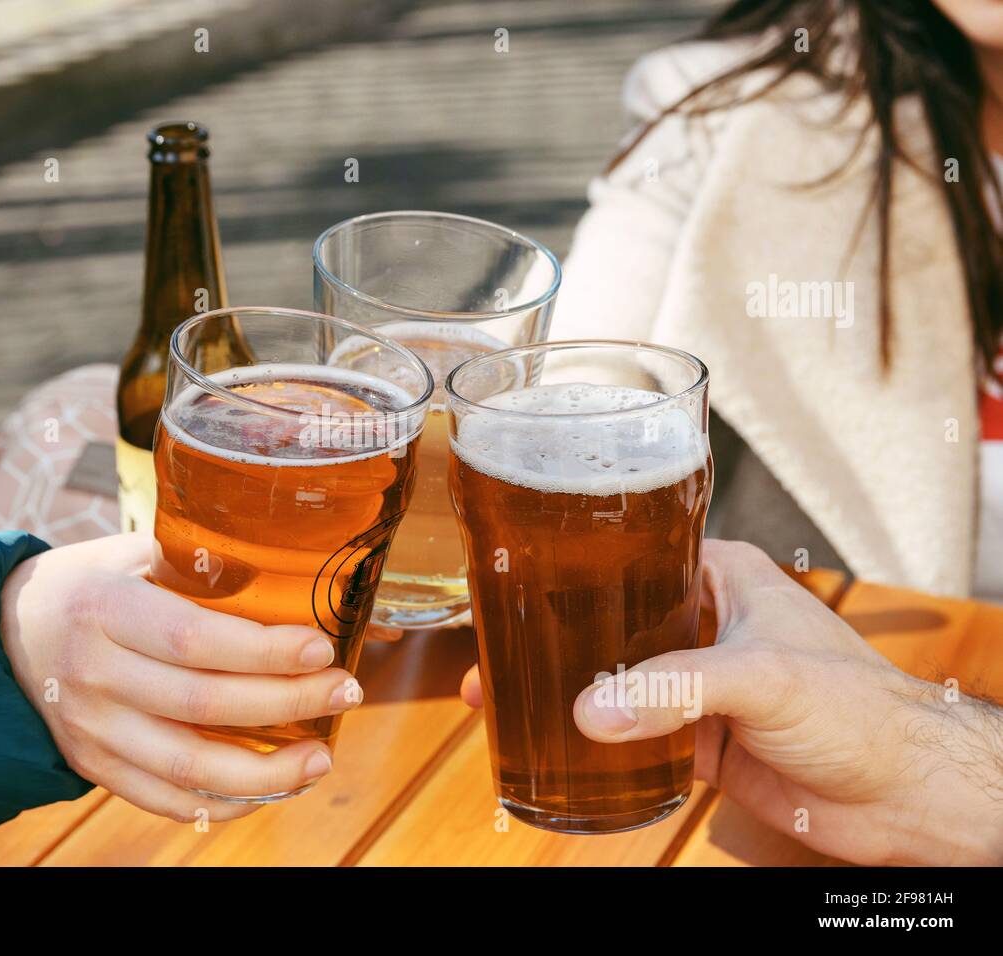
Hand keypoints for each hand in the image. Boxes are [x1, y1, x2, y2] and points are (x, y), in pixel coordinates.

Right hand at [0, 534, 361, 822]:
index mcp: (103, 609)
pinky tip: (271, 787)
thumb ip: (194, 565)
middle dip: (287, 703)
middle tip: (344, 691)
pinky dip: (224, 802)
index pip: (193, 639)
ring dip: (267, 770)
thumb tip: (290, 573)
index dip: (263, 650)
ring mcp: (91, 729)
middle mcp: (93, 673)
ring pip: (188, 765)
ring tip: (321, 756)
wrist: (2, 635)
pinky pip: (166, 800)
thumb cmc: (86, 585)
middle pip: (202, 703)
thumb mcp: (127, 554)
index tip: (320, 648)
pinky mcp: (92, 766)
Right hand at [460, 540, 1002, 865]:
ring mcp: (695, 684)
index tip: (513, 574)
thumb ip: (673, 689)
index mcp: (721, 576)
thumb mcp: (761, 676)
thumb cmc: (860, 708)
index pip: (631, 552)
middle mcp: (702, 623)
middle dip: (548, 634)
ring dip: (559, 689)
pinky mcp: (696, 739)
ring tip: (493, 695)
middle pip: (606, 619)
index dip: (572, 562)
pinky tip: (544, 741)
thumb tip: (587, 712)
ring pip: (610, 679)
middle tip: (488, 649)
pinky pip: (628, 735)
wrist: (905, 793)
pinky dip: (588, 740)